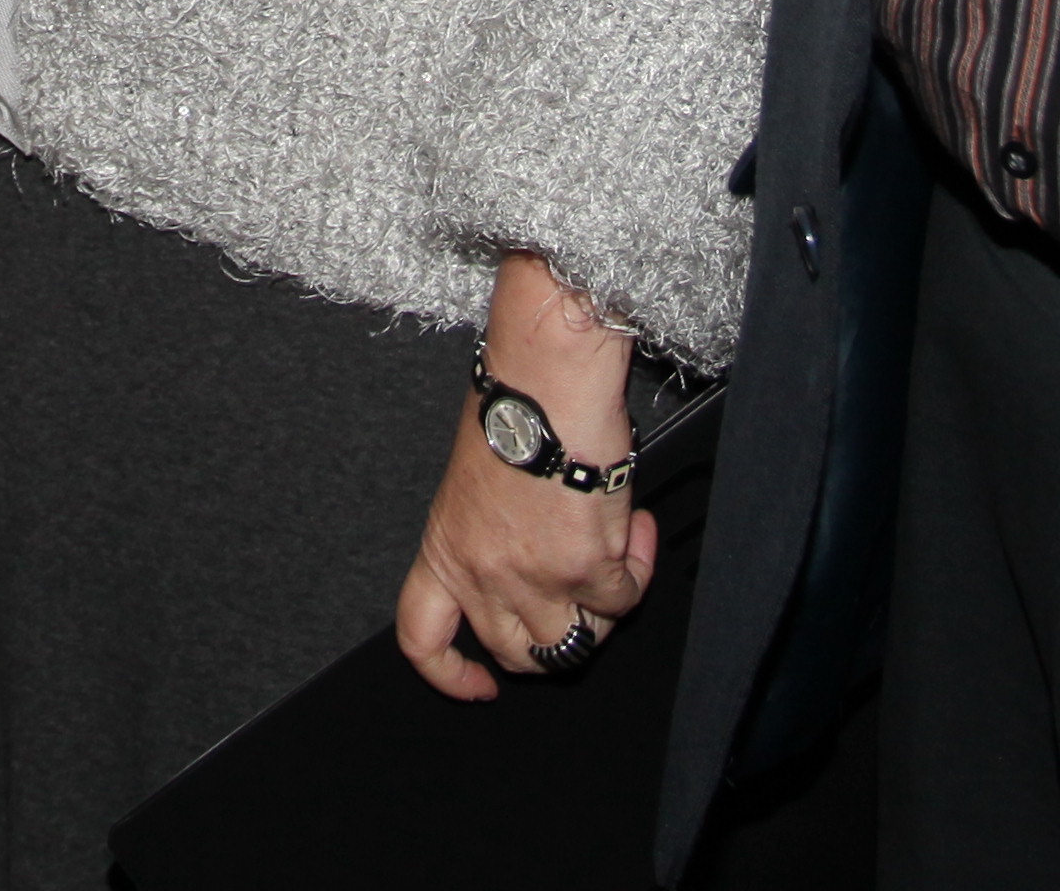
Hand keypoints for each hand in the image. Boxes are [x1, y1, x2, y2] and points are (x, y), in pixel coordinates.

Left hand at [390, 254, 652, 704]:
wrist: (546, 374)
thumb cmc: (515, 407)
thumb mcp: (476, 483)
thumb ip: (492, 536)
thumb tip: (532, 563)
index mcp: (445, 548)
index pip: (423, 638)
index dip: (450, 676)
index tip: (478, 685)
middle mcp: (481, 573)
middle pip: (516, 656)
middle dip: (554, 638)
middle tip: (582, 598)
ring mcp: (531, 578)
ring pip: (574, 643)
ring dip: (602, 609)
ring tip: (613, 554)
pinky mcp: (583, 567)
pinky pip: (622, 601)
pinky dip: (636, 568)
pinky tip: (632, 525)